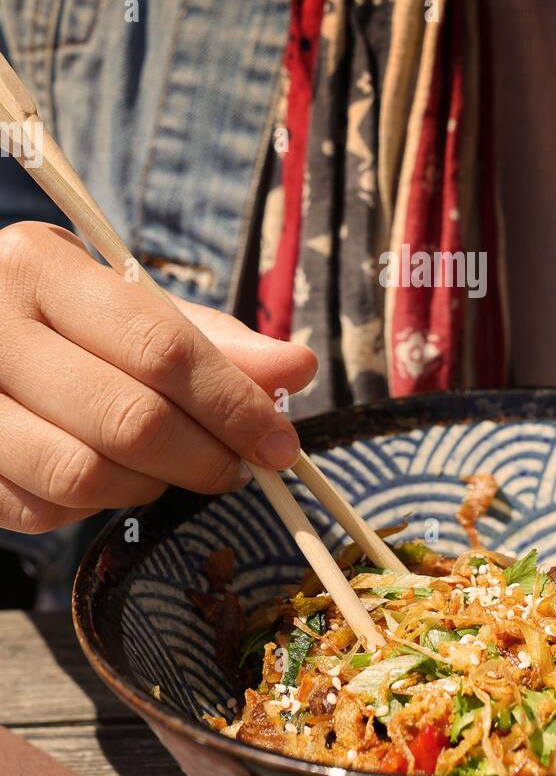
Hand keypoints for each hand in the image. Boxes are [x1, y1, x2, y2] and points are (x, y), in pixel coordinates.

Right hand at [0, 222, 316, 532]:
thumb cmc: (59, 315)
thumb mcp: (125, 304)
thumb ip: (211, 340)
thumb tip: (297, 368)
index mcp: (38, 266)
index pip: (161, 347)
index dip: (233, 404)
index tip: (279, 442)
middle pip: (130, 419)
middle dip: (205, 457)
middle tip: (238, 469)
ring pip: (84, 475)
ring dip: (150, 486)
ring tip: (171, 469)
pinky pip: (42, 509)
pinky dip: (92, 508)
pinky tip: (109, 476)